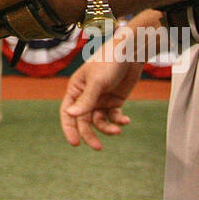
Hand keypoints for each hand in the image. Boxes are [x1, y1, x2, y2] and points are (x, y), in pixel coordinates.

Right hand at [59, 31, 142, 150]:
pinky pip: (113, 116)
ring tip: (118, 130)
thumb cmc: (109, 61)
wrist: (130, 53)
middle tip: (97, 147)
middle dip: (90, 134)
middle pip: (84, 121)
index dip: (69, 128)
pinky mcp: (114, 101)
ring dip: (107, 129)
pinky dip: (119, 121)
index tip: (74, 143)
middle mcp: (86, 97)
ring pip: (100, 121)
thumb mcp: (97, 82)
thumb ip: (85, 100)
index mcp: (76, 90)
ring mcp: (100, 100)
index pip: (68, 112)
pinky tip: (126, 120)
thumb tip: (70, 115)